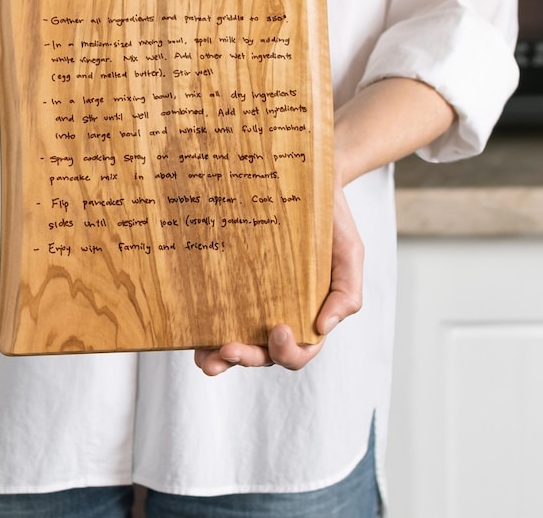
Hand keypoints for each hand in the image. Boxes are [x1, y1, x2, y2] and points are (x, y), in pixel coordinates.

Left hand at [193, 187, 362, 374]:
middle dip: (246, 358)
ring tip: (206, 360)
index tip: (278, 328)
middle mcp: (280, 313)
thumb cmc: (330, 221)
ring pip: (238, 341)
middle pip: (264, 353)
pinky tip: (192, 334)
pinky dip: (206, 330)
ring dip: (221, 356)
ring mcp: (254, 301)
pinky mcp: (233, 282)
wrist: (308, 181)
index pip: (301, 349)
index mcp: (309, 314)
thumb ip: (347, 292)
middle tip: (228, 349)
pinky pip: (219, 313)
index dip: (288, 351)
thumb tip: (323, 328)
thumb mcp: (350, 252)